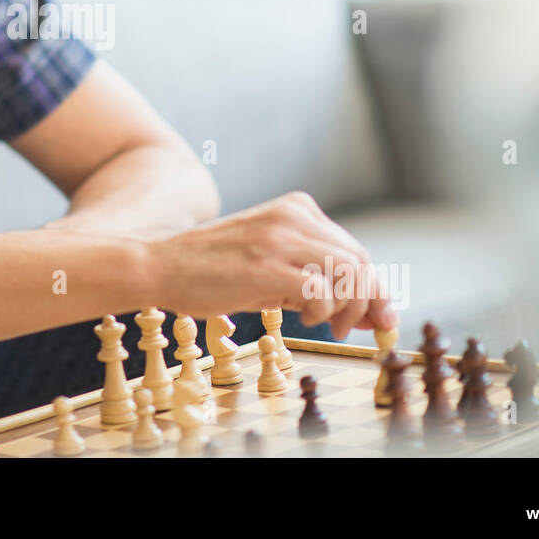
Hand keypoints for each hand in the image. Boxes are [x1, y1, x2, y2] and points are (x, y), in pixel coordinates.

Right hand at [148, 190, 397, 339]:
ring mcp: (279, 238)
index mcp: (296, 209)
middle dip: (366, 302)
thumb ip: (314, 276)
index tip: (379, 319)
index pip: (355, 250)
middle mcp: (292, 216)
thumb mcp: (270, 262)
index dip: (374, 289)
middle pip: (359, 261)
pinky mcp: (266, 266)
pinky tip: (303, 318)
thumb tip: (366, 310)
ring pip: (348, 273)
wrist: (159, 264)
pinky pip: (321, 289)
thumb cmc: (212, 270)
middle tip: (349, 330)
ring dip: (347, 308)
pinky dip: (323, 310)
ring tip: (324, 325)